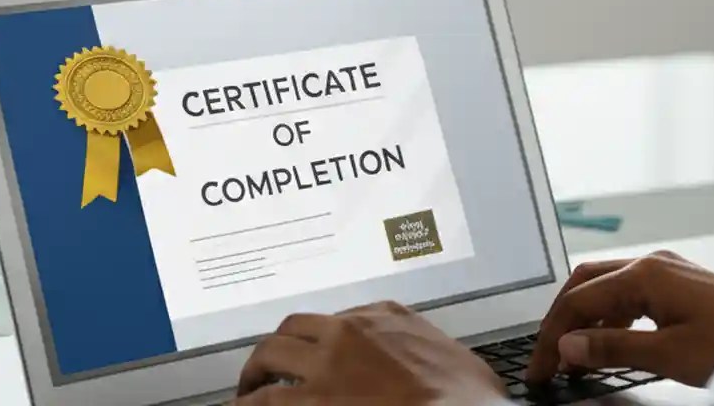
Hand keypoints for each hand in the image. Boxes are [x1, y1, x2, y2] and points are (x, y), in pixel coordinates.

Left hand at [234, 301, 503, 404]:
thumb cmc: (468, 396)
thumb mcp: (452, 354)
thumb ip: (421, 346)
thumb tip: (420, 362)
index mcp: (384, 316)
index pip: (338, 319)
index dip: (321, 339)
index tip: (317, 353)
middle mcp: (349, 332)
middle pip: (294, 329)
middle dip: (277, 347)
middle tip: (269, 366)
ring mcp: (326, 365)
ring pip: (270, 356)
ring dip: (254, 373)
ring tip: (247, 390)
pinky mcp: (310, 401)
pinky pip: (263, 401)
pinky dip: (246, 404)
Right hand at [526, 250, 713, 386]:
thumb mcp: (667, 354)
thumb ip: (613, 348)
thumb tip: (568, 347)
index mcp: (645, 274)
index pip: (579, 301)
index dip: (552, 337)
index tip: (540, 369)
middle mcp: (652, 263)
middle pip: (586, 284)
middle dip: (561, 320)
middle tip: (547, 358)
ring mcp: (667, 270)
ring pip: (607, 287)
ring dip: (585, 318)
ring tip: (573, 356)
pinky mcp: (678, 283)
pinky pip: (630, 293)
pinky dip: (610, 317)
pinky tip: (608, 341)